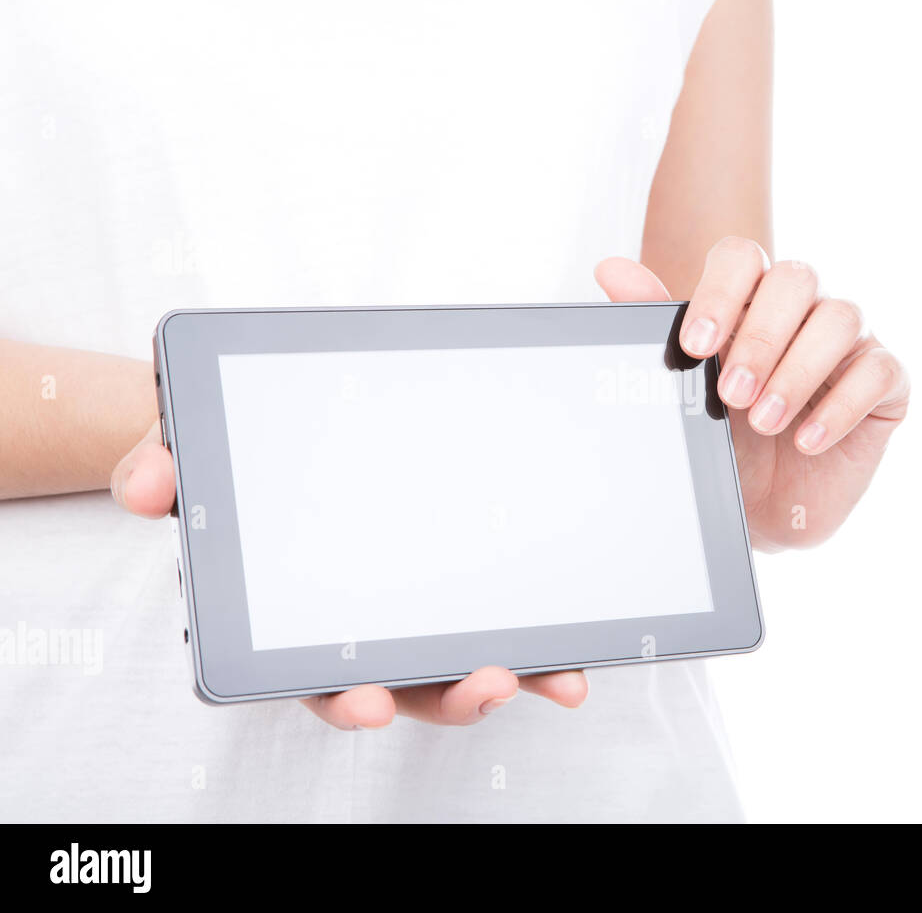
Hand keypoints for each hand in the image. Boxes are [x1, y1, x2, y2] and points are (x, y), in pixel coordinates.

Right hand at [111, 424, 587, 728]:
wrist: (283, 421)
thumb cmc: (238, 452)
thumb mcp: (190, 447)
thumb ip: (163, 463)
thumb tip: (143, 487)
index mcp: (292, 616)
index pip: (312, 676)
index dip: (342, 700)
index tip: (368, 704)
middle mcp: (358, 629)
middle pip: (405, 688)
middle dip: (447, 697)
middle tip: (486, 684)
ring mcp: (416, 611)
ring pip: (462, 667)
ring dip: (506, 679)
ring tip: (548, 675)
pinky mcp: (464, 583)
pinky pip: (502, 624)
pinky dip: (541, 645)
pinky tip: (575, 653)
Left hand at [597, 237, 908, 550]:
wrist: (760, 508)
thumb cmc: (725, 439)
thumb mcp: (687, 386)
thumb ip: (658, 323)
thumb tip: (612, 269)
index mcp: (752, 298)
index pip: (743, 257)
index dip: (720, 293)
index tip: (694, 347)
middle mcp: (805, 310)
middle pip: (796, 279)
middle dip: (759, 339)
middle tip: (732, 395)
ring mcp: (850, 342)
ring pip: (841, 318)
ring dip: (797, 372)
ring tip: (765, 423)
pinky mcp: (886, 381)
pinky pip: (879, 370)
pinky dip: (842, 406)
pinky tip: (808, 442)